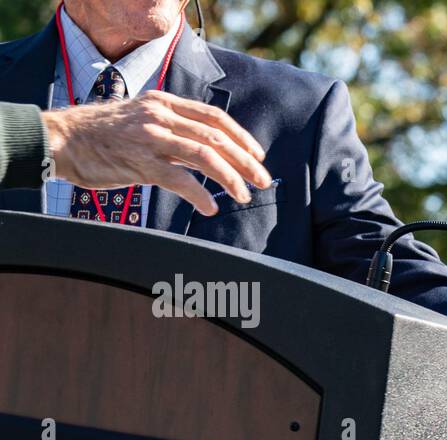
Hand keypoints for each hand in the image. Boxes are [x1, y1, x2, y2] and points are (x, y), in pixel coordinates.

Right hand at [41, 90, 271, 215]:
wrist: (61, 140)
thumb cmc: (102, 136)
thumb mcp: (141, 120)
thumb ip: (172, 131)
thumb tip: (207, 152)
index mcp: (163, 103)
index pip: (213, 117)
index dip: (241, 136)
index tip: (258, 154)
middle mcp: (159, 116)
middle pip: (215, 137)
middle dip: (245, 160)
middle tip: (263, 180)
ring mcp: (149, 138)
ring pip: (204, 155)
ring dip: (231, 178)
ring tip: (244, 195)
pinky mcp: (139, 162)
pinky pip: (179, 179)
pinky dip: (200, 195)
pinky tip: (211, 207)